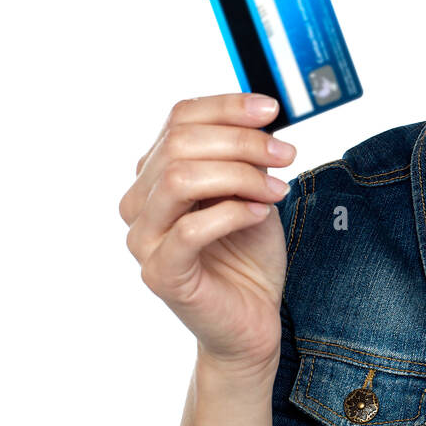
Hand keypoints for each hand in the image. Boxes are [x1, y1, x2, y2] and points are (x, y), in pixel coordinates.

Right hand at [120, 93, 296, 378]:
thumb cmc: (247, 253)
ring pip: (180, 179)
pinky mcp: (161, 273)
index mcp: (155, 174)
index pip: (178, 118)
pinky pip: (190, 229)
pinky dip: (231, 213)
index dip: (227, 107)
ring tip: (277, 189)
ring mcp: (144, 239)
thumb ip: (242, 155)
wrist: (252, 318)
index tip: (272, 109)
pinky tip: (259, 213)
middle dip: (242, 142)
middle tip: (286, 154)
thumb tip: (259, 114)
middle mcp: (139, 202)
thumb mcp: (249, 189)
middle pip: (180, 143)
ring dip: (239, 175)